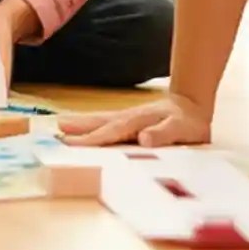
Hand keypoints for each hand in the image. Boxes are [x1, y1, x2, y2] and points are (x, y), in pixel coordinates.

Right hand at [58, 95, 211, 146]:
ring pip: (100, 120)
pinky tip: (80, 125)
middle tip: (57, 132)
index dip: (92, 139)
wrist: (191, 105)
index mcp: (137, 122)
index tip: (72, 144)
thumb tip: (143, 139)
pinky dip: (90, 123)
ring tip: (60, 124)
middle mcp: (128, 118)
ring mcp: (126, 118)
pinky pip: (105, 122)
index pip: (111, 132)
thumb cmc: (188, 121)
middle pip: (100, 123)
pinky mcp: (127, 121)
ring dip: (81, 123)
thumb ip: (164, 133)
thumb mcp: (183, 129)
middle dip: (80, 128)